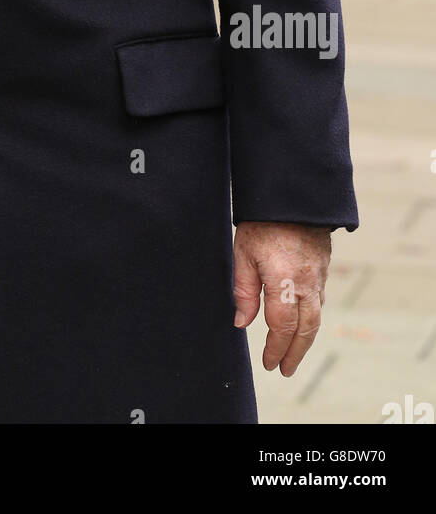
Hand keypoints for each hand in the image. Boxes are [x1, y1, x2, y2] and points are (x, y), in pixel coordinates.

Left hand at [232, 221, 330, 376]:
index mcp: (283, 281)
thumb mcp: (243, 253)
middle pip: (305, 330)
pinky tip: (303, 324)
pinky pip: (320, 301)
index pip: (281, 327)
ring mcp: (318, 276)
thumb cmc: (262, 222)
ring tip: (293, 355)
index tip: (269, 363)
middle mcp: (306, 283)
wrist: (292, 195)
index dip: (275, 348)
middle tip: (284, 370)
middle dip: (294, 353)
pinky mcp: (323, 268)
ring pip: (316, 318)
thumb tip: (242, 323)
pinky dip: (312, 318)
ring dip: (305, 340)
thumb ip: (243, 290)